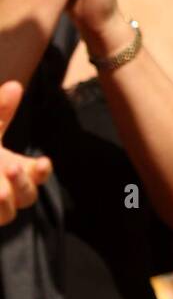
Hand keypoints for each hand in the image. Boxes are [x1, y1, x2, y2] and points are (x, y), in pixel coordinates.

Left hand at [0, 81, 51, 224]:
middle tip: (11, 167)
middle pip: (28, 196)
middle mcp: (10, 190)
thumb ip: (2, 113)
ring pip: (9, 213)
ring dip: (5, 203)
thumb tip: (15, 85)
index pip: (39, 174)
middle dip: (22, 183)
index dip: (43, 171)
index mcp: (18, 169)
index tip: (42, 161)